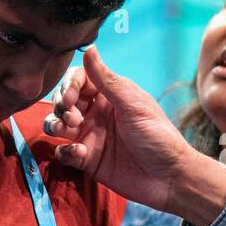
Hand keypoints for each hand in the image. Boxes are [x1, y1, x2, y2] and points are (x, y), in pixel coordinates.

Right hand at [44, 47, 225, 225]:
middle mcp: (96, 113)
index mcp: (110, 95)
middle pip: (63, 101)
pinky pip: (64, 152)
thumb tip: (89, 48)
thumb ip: (107, 80)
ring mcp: (90, 136)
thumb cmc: (158, 136)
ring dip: (55, 126)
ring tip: (68, 131)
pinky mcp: (87, 160)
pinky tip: (79, 153)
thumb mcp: (133, 105)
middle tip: (73, 119)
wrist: (169, 177)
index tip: (70, 97)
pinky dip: (65, 152)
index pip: (78, 80)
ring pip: (58, 125)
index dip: (68, 85)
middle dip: (61, 106)